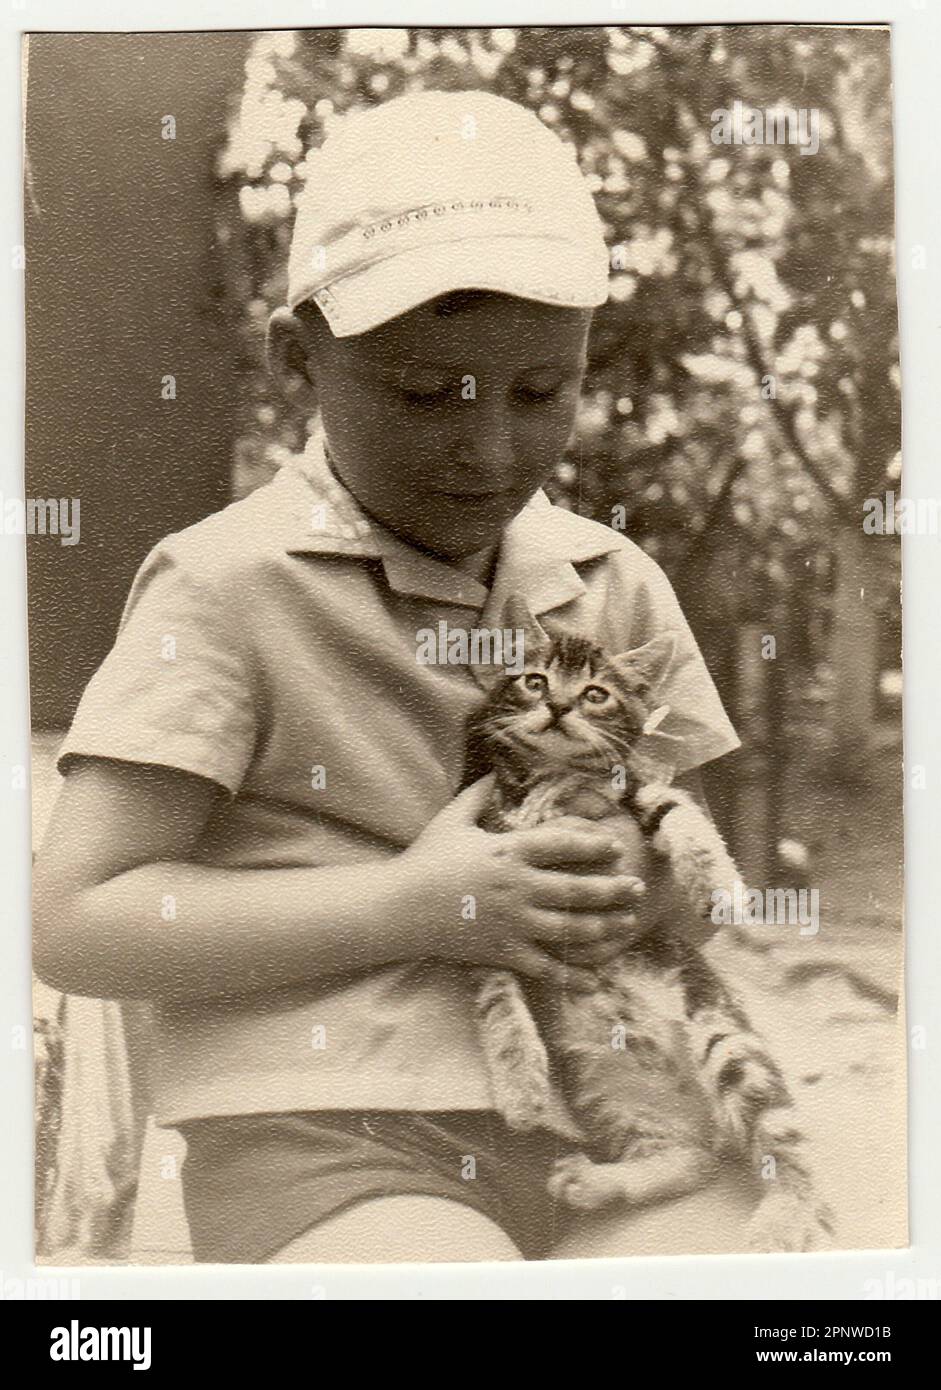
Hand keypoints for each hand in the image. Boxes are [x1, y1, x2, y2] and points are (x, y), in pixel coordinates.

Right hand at [401, 776, 646, 989]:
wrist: (398, 908)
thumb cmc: (425, 860)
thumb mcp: (452, 820)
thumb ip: (479, 795)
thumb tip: (497, 768)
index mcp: (508, 851)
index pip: (561, 844)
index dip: (593, 843)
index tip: (616, 845)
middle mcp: (517, 887)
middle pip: (576, 888)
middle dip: (612, 888)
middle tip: (638, 887)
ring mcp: (512, 922)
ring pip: (569, 927)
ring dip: (603, 926)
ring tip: (626, 923)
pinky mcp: (503, 951)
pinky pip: (545, 967)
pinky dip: (572, 976)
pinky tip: (595, 981)